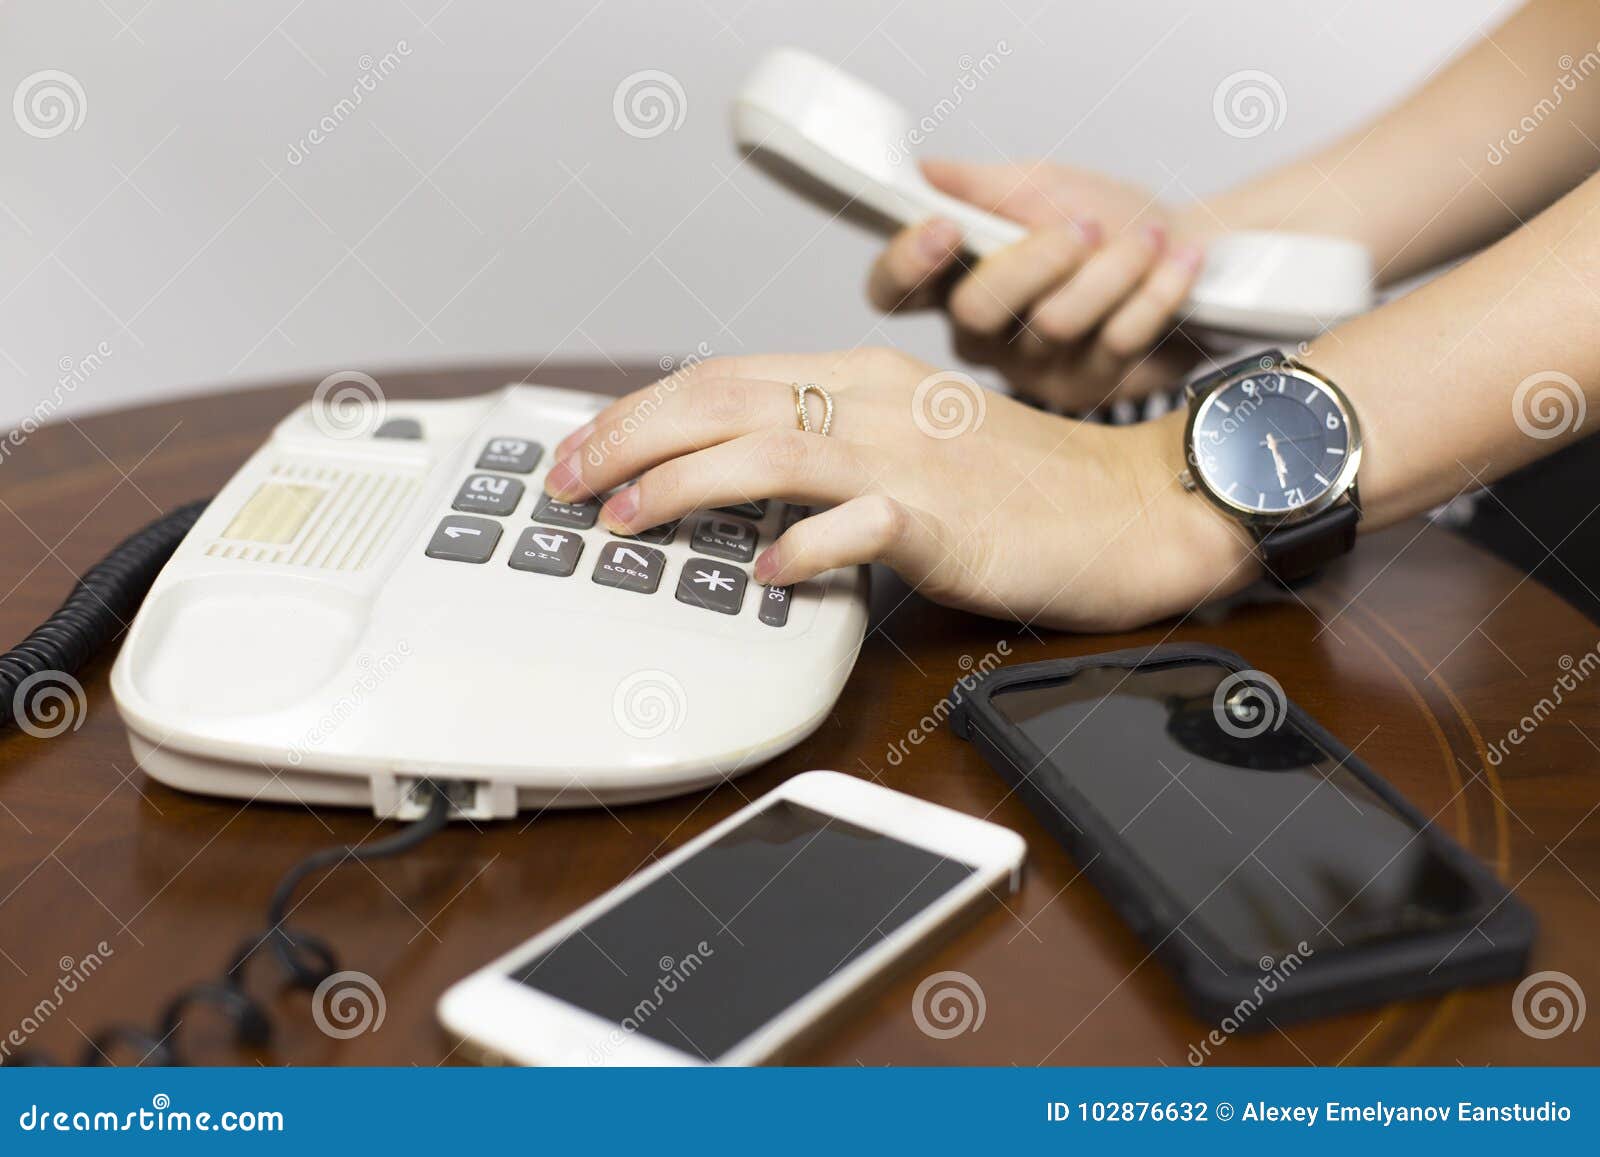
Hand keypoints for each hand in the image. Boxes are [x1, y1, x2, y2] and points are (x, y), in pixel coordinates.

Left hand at [544, 348, 1252, 630]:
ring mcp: (911, 457)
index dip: (642, 411)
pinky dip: (804, 546)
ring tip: (624, 521)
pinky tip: (764, 570)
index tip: (585, 449)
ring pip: (770, 449)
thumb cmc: (1021, 485)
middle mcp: (877, 403)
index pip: (725, 377)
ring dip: (681, 485)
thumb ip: (829, 444)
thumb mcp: (911, 438)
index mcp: (864, 377)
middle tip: (566, 481)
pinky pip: (861, 526)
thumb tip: (735, 475)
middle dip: (629, 438)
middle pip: (725, 399)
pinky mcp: (947, 519)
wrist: (1128, 507)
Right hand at [868, 159, 1212, 412]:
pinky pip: (1115, 341)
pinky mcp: (1087, 389)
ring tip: (1147, 237)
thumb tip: (917, 171)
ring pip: (1053, 323)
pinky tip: (1178, 261)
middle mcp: (982, 333)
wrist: (1190, 250)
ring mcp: (1032, 366)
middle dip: (1036, 258)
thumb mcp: (1039, 185)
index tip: (946, 227)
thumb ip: (977, 185)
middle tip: (1087, 224)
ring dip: (1111, 269)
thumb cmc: (1107, 218)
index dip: (906, 265)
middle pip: (975, 310)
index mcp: (954, 279)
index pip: (892, 290)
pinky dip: (1155, 292)